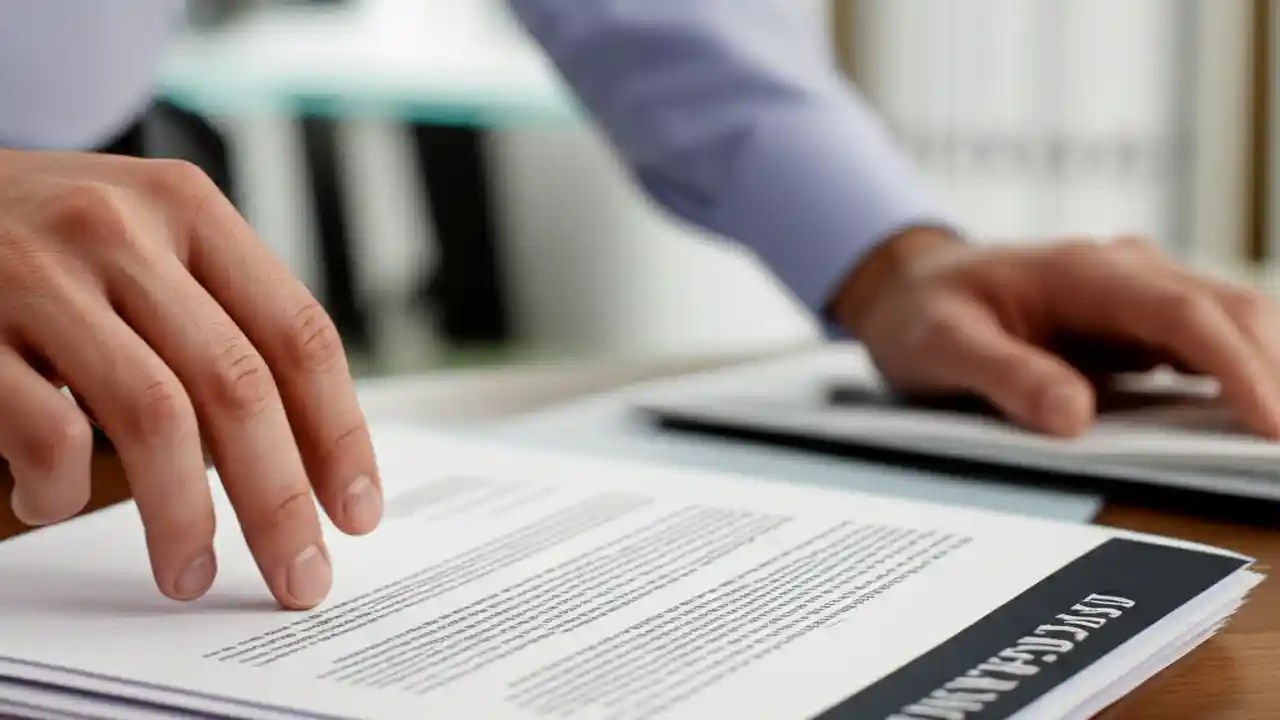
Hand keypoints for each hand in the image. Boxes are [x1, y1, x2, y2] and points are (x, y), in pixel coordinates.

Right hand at [0, 149, 380, 608]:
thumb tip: (302, 454)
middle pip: (240, 385)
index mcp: (186, 209)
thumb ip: (213, 315)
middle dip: (280, 498)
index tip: (356, 511)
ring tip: (191, 575)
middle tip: (300, 577)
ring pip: (155, 416)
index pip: (298, 333)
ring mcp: (39, 274)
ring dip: (185, 516)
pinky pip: (47, 433)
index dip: (339, 433)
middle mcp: (121, 230)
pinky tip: (51, 502)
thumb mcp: (137, 237)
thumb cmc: (37, 239)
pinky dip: (61, 491)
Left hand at [830, 227, 1279, 438]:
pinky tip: (1249, 418)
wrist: (910, 288)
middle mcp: (1123, 271)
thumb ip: (1004, 376)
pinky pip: (1205, 345)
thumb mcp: (940, 346)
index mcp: (1082, 271)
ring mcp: (1137, 293)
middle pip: (1229, 311)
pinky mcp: (1138, 322)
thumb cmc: (923, 312)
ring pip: (1230, 323)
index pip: (1182, 312)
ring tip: (1271, 438)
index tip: (1269, 421)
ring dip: (1266, 372)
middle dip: (1273, 372)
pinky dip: (1238, 377)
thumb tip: (1073, 418)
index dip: (1236, 365)